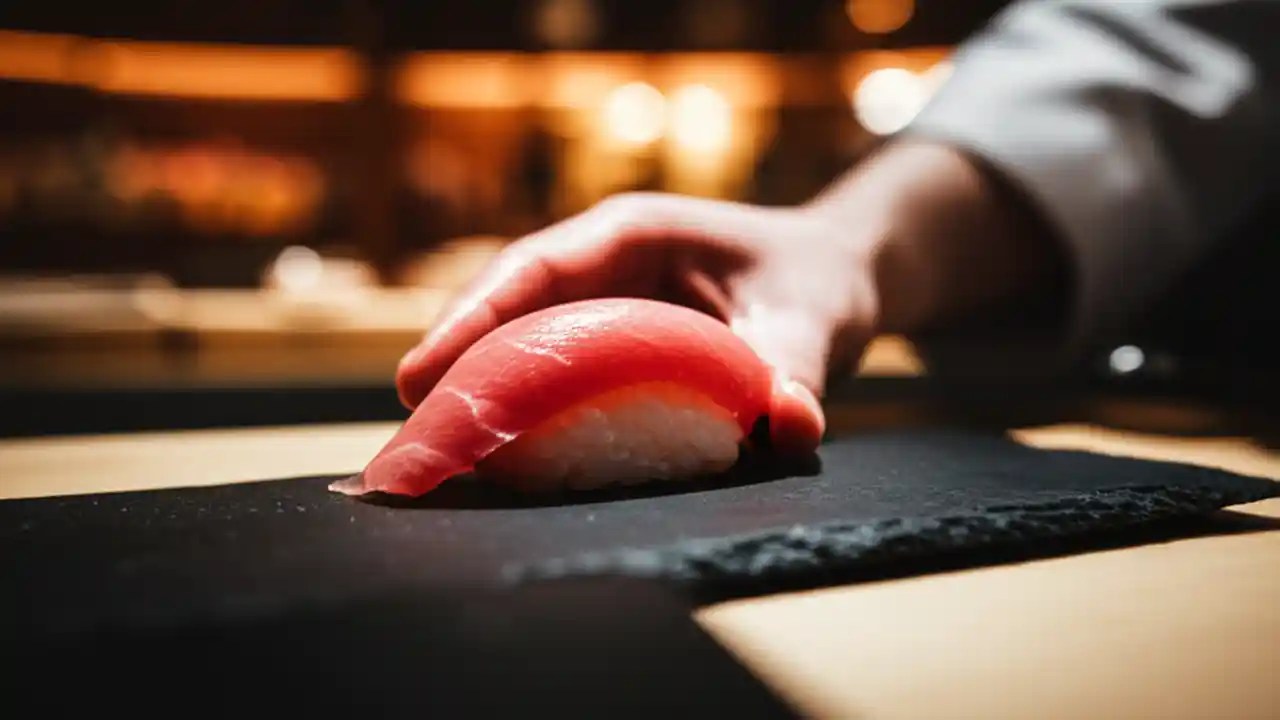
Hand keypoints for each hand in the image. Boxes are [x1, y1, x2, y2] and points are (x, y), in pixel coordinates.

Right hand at [394, 141, 1066, 454]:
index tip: (419, 372)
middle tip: (408, 429)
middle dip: (453, 358)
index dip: (471, 316)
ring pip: (519, 332)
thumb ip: (799, 367)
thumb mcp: (817, 318)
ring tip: (429, 449)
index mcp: (636, 232)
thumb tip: (790, 425)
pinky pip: (550, 361)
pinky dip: (520, 399)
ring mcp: (603, 295)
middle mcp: (606, 259)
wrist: (838, 275)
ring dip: (476, 384)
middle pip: (506, 302)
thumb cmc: (821, 281)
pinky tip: (497, 451)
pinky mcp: (610, 333)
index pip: (535, 267)